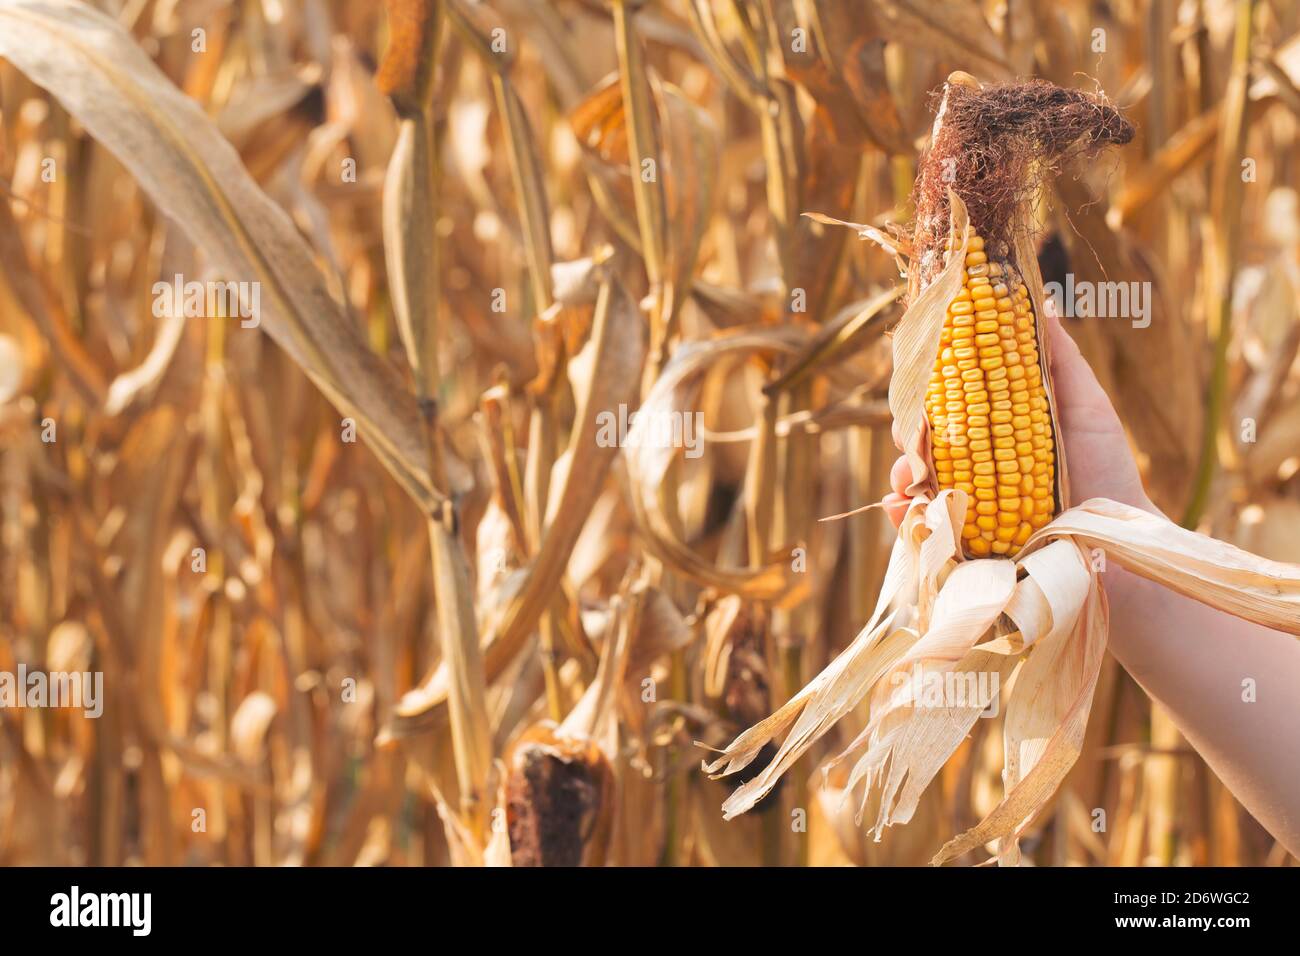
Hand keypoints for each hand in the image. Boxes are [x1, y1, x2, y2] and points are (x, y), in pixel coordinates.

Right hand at [882, 299, 1155, 528]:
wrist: (1119, 546)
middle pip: (924, 440)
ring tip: (908, 475)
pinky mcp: (963, 544)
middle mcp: (976, 465)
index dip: (929, 390)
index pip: (951, 403)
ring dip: (903, 473)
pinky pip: (922, 529)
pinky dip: (904, 518)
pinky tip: (900, 507)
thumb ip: (1061, 362)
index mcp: (997, 429)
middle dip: (909, 433)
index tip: (919, 376)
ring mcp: (966, 505)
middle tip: (911, 432)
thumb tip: (1042, 304)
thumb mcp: (1088, 408)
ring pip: (916, 481)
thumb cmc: (1109, 472)